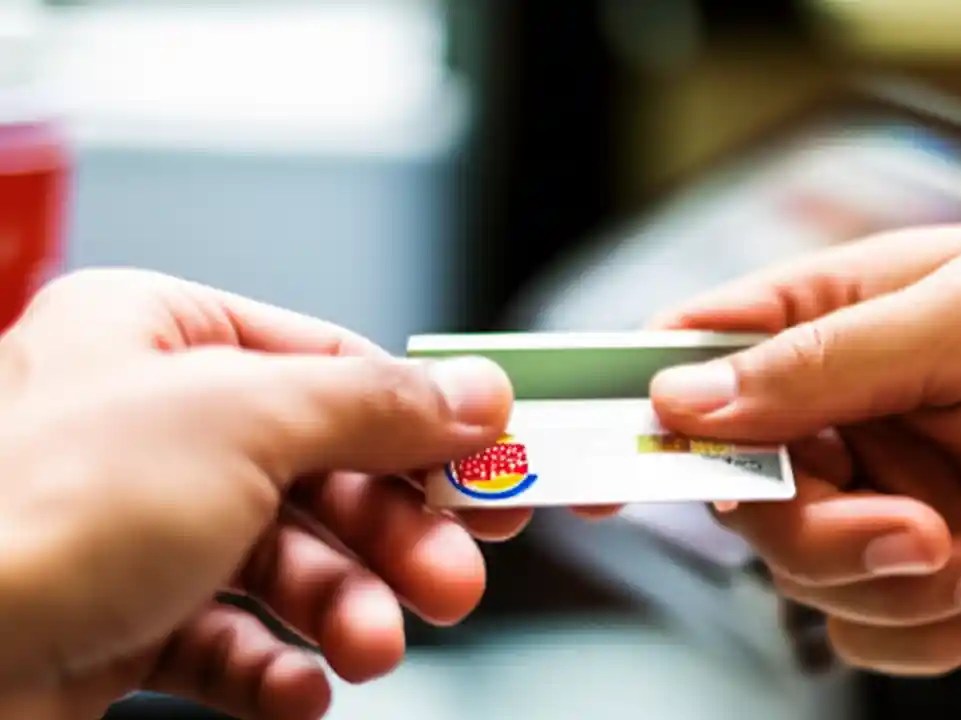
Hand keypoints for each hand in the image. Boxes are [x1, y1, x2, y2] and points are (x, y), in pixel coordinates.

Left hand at [0, 270, 529, 717]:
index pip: (329, 366)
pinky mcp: (116, 623)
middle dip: (391, 537)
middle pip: (318, 473)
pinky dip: (273, 667)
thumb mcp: (245, 420)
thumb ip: (375, 404)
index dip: (420, 421)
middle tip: (455, 579)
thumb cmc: (37, 511)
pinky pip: (224, 640)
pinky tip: (297, 689)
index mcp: (157, 336)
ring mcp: (129, 529)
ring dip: (344, 610)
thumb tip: (475, 391)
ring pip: (280, 563)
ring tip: (376, 648)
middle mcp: (143, 426)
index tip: (495, 465)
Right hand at [649, 225, 960, 675]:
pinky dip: (932, 625)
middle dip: (817, 526)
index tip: (596, 464)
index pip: (706, 351)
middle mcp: (856, 411)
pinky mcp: (932, 573)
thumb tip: (692, 396)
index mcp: (847, 319)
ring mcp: (890, 495)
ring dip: (888, 579)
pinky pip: (871, 631)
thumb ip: (820, 363)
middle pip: (744, 491)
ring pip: (803, 573)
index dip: (640, 402)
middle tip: (901, 523)